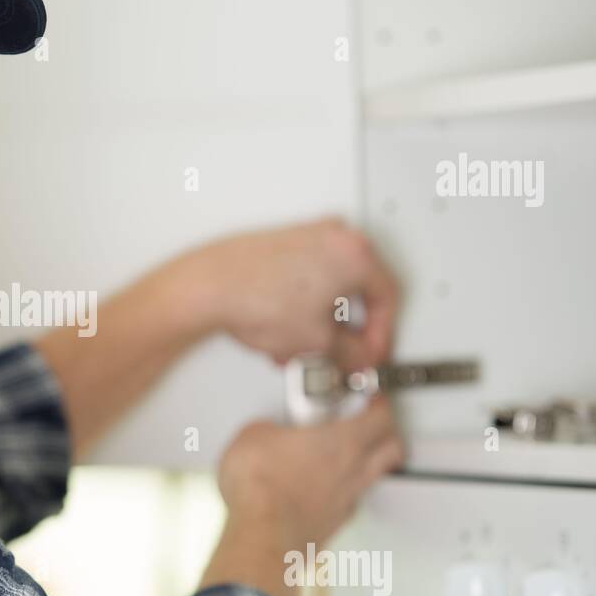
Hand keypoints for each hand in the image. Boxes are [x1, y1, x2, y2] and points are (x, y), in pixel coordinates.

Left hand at [174, 217, 399, 370]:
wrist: (208, 286)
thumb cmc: (255, 297)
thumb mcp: (317, 341)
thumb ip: (350, 355)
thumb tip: (357, 359)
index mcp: (355, 253)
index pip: (388, 299)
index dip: (381, 336)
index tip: (370, 355)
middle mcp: (334, 236)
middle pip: (357, 293)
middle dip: (347, 334)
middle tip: (341, 356)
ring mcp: (307, 236)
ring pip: (328, 290)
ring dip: (320, 326)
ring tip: (301, 351)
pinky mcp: (282, 244)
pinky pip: (306, 281)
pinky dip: (302, 309)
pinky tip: (284, 335)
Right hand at [215, 397, 403, 552]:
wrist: (260, 533)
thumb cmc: (262, 487)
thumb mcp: (253, 435)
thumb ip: (269, 427)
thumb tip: (264, 431)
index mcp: (341, 440)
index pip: (381, 416)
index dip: (380, 404)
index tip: (372, 399)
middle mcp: (352, 471)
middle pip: (392, 449)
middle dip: (388, 434)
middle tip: (375, 425)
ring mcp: (345, 501)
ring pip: (373, 478)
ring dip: (368, 465)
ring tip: (351, 457)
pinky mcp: (332, 525)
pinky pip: (349, 504)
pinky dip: (344, 494)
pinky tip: (326, 491)